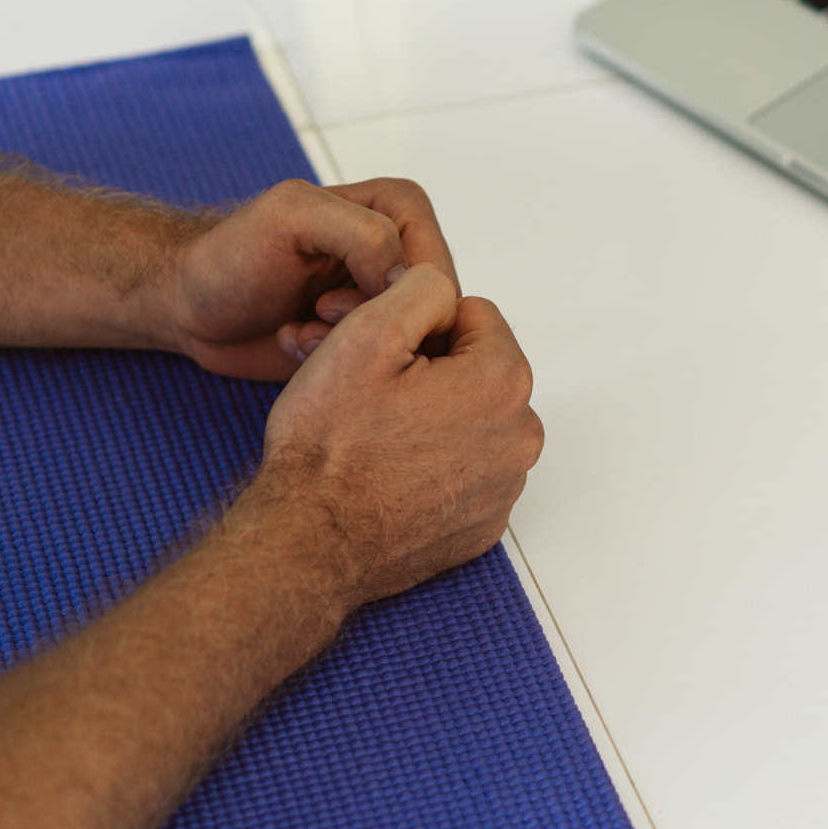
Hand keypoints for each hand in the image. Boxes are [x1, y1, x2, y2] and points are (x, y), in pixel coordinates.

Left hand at [166, 178, 456, 380]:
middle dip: (369, 327)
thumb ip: (364, 234)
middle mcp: (401, 250)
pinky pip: (383, 364)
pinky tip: (298, 347)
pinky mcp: (368, 334)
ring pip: (407, 342)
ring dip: (350, 349)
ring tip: (300, 334)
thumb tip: (412, 282)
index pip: (438, 270)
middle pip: (426, 311)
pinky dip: (341, 367)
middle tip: (313, 322)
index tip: (329, 303)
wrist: (192, 304)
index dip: (391, 298)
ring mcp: (385, 295)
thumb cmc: (231, 255)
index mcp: (399, 208)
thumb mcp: (292, 218)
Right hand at [237, 264, 540, 606]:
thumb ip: (420, 287)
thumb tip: (441, 286)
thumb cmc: (330, 450)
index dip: (420, 324)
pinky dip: (437, 465)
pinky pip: (467, 471)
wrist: (308, 542)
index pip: (474, 315)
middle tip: (373, 392)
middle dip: (431, 369)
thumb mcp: (366, 334)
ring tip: (378, 434)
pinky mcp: (484, 523)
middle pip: (478, 368)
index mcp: (502, 381)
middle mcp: (519, 437)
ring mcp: (504, 487)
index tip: (384, 354)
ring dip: (435, 417)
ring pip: (473, 419)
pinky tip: (390, 472)